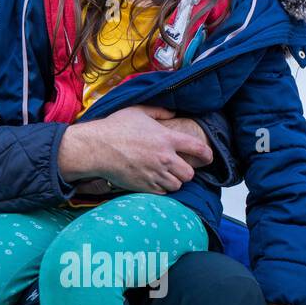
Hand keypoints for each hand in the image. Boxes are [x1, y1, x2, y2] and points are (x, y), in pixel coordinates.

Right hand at [57, 104, 212, 194]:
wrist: (97, 148)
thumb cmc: (116, 127)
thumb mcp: (139, 111)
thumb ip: (160, 112)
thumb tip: (173, 113)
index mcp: (167, 139)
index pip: (198, 149)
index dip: (207, 155)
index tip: (207, 158)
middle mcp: (164, 158)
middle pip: (190, 174)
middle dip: (187, 172)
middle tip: (179, 168)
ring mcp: (155, 174)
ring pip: (177, 185)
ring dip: (174, 181)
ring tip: (165, 174)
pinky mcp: (144, 186)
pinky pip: (163, 193)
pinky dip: (162, 189)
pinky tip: (154, 181)